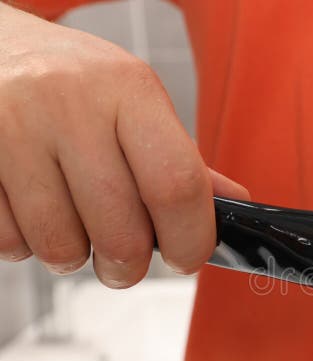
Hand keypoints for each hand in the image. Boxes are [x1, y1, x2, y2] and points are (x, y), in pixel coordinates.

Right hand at [0, 5, 248, 286]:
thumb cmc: (75, 86)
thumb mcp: (135, 103)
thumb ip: (180, 159)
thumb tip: (234, 205)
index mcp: (129, 89)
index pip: (177, 185)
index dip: (190, 239)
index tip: (186, 258)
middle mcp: (69, 103)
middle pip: (120, 231)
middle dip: (128, 267)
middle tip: (125, 262)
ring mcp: (12, 127)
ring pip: (60, 244)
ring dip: (73, 256)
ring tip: (74, 227)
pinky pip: (9, 241)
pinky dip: (25, 245)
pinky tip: (31, 211)